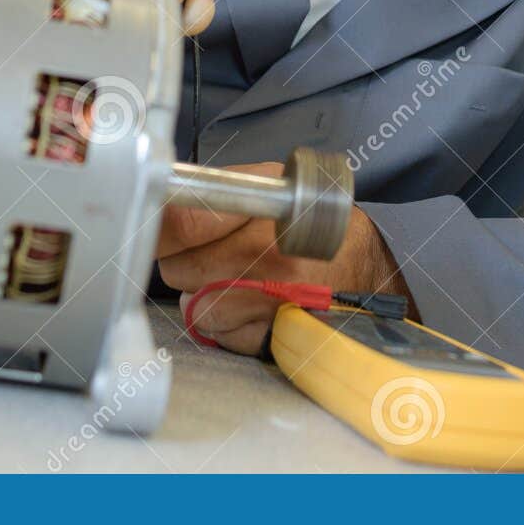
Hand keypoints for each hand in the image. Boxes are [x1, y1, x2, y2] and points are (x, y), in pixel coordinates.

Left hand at [156, 162, 414, 354]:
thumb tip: (160, 196)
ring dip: (207, 296)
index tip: (152, 226)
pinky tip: (255, 308)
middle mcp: (267, 254)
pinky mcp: (270, 338)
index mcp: (265, 206)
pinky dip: (228, 325)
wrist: (371, 273)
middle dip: (188, 262)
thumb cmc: (316, 227)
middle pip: (178, 267)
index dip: (159, 227)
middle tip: (216, 253)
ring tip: (242, 281)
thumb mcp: (277, 186)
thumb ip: (223, 191)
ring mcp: (270, 301)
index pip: (182, 220)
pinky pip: (218, 334)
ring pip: (195, 305)